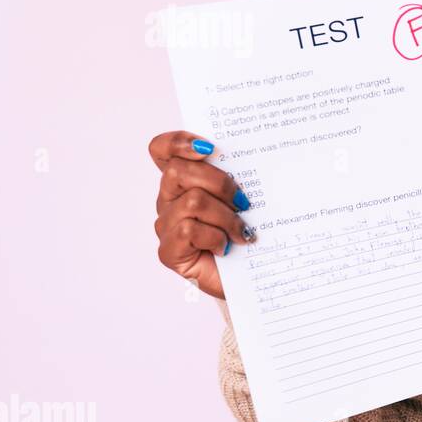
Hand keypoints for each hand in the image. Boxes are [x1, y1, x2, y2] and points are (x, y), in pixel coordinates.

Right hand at [149, 131, 255, 298]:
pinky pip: (188, 230)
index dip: (179, 142)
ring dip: (226, 217)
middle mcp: (168, 199)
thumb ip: (241, 176)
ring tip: (242, 232)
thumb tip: (259, 155)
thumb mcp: (246, 199)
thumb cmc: (248, 234)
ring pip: (192, 201)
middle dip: (220, 183)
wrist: (252, 279)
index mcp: (183, 180)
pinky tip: (227, 248)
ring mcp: (165, 226)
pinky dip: (216, 237)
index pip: (162, 150)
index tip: (210, 148)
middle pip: (179, 171)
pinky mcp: (168, 251)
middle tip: (245, 202)